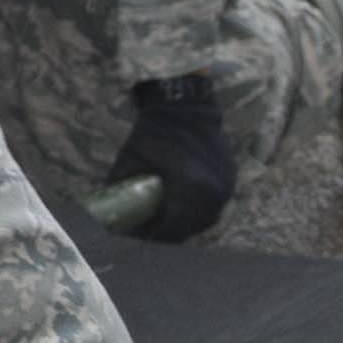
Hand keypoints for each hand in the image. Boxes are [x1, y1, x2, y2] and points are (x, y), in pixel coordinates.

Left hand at [83, 73, 240, 241]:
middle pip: (191, 227)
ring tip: (171, 221)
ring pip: (207, 218)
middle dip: (172, 233)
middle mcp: (211, 189)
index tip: (144, 237)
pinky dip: (201, 208)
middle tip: (156, 231)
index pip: (173, 228)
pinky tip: (187, 206)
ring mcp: (225, 183)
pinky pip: (217, 203)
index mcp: (187, 185)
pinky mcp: (231, 177)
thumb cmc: (152, 134)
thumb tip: (111, 221)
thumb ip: (123, 194)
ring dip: (189, 223)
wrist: (184, 106)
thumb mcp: (130, 163)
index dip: (156, 237)